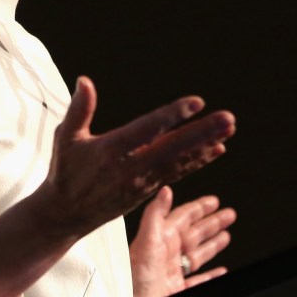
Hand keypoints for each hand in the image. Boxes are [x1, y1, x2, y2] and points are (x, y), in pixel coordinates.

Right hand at [37, 76, 236, 237]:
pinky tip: (217, 149)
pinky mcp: (149, 188)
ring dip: (207, 144)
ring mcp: (143, 180)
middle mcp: (132, 167)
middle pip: (173, 147)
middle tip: (228, 118)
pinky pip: (178, 172)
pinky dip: (198, 160)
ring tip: (229, 129)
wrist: (67, 215)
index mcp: (112, 150)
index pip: (147, 130)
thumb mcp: (66, 139)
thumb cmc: (66, 172)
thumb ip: (79, 109)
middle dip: (202, 132)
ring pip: (180, 160)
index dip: (172, 116)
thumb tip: (85, 80)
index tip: (196, 103)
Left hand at [129, 185, 235, 296]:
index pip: (183, 217)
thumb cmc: (135, 279)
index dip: (199, 208)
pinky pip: (198, 280)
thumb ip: (155, 215)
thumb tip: (165, 190)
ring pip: (197, 255)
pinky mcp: (177, 289)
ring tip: (226, 236)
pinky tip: (221, 270)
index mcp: (160, 239)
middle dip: (212, 223)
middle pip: (194, 234)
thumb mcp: (146, 242)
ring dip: (213, 245)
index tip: (214, 201)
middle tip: (229, 215)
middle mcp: (166, 254)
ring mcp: (172, 273)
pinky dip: (211, 275)